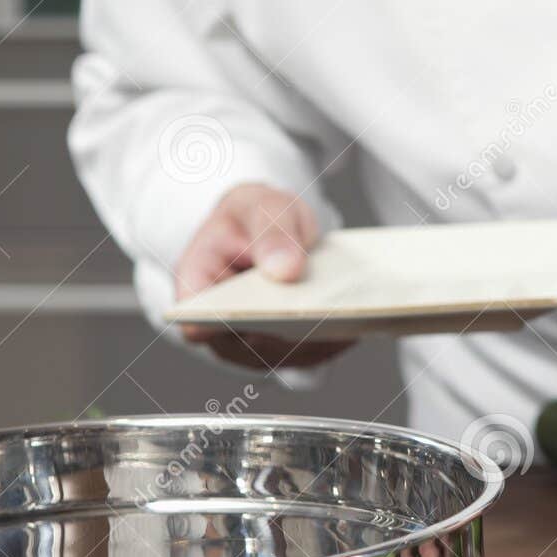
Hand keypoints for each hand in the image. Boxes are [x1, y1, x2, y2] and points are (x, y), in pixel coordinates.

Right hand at [173, 183, 351, 370]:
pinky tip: (360, 315)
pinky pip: (315, 351)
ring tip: (354, 312)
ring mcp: (255, 344)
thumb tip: (285, 270)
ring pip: (291, 352)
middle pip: (254, 342)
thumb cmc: (253, 216)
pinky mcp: (290, 350)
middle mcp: (221, 326)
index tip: (264, 314)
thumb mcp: (260, 204)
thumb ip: (270, 230)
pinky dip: (337, 334)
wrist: (271, 227)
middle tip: (329, 312)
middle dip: (291, 327)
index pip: (198, 321)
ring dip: (322, 335)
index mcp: (196, 286)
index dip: (226, 324)